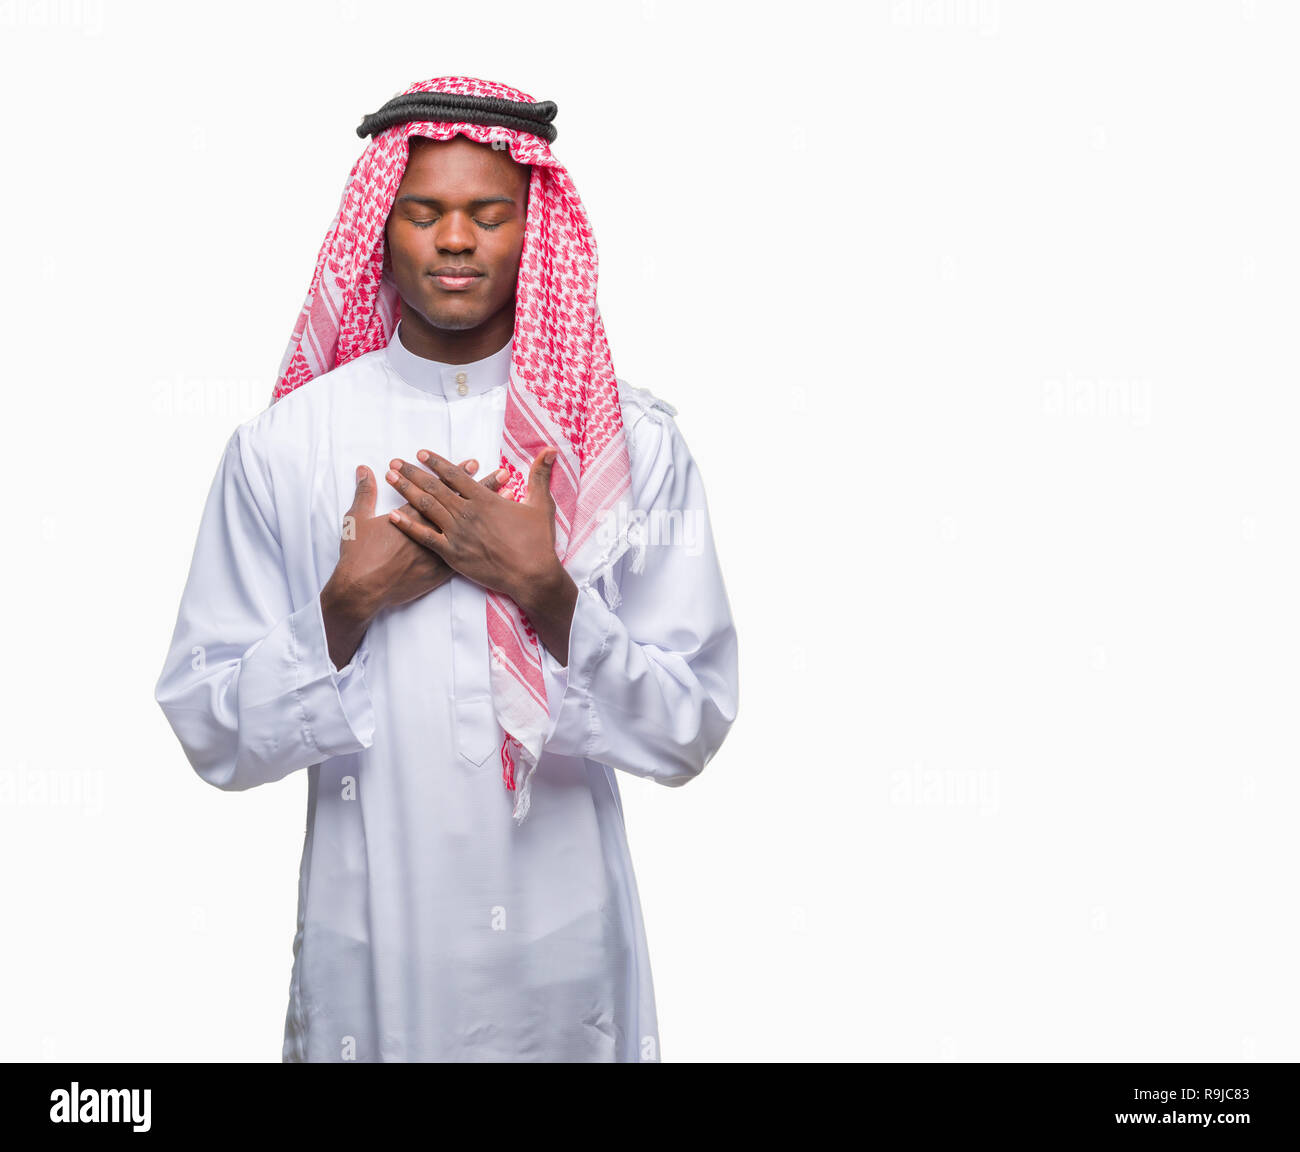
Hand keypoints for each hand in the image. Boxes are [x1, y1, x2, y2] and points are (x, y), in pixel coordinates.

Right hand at [322, 458, 504, 666]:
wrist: (362, 589)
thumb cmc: (358, 555)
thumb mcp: (356, 520)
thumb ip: (364, 493)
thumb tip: (364, 470)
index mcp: (410, 515)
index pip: (439, 490)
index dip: (457, 476)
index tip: (473, 463)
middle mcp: (428, 529)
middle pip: (460, 505)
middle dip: (481, 488)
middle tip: (500, 474)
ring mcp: (436, 551)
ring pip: (468, 528)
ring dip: (487, 514)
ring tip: (506, 502)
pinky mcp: (439, 572)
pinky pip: (465, 556)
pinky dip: (482, 544)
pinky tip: (497, 538)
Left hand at [384, 446, 563, 605]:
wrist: (533, 575)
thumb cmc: (538, 542)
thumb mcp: (542, 505)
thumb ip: (540, 476)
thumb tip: (550, 450)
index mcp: (485, 499)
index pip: (455, 475)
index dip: (436, 462)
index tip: (420, 453)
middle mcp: (467, 512)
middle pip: (434, 487)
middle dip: (412, 472)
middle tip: (395, 462)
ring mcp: (458, 533)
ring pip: (426, 507)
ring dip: (406, 491)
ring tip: (391, 478)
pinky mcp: (453, 554)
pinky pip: (425, 537)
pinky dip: (408, 525)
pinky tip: (393, 516)